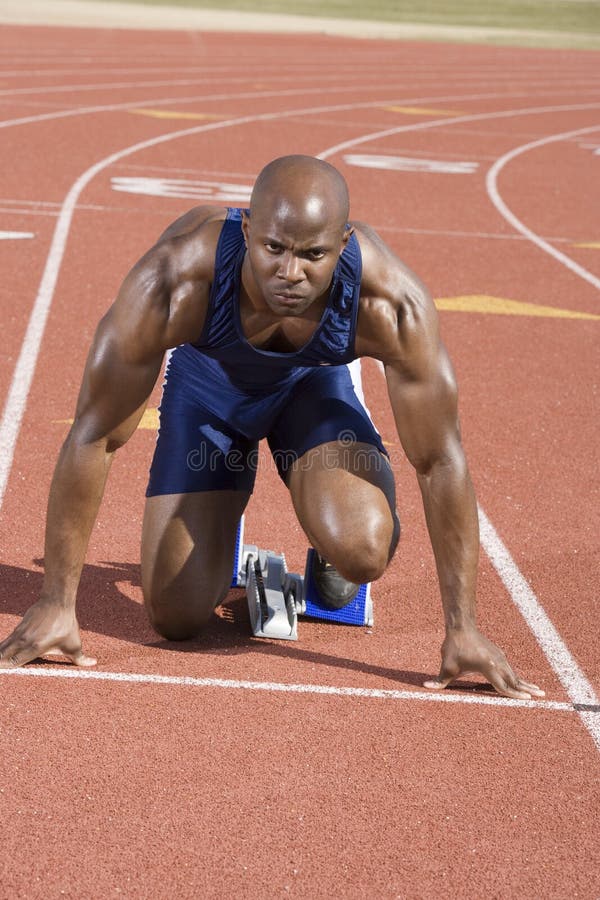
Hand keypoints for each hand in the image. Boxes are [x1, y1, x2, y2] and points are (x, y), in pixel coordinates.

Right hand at [0, 599, 95, 668]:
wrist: (58, 601)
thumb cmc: (66, 623)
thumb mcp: (74, 643)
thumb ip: (80, 658)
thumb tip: (93, 664)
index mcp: (35, 648)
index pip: (15, 663)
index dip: (7, 669)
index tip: (3, 674)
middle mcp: (24, 641)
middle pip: (4, 656)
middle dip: (1, 664)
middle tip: (1, 669)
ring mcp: (20, 633)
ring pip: (3, 647)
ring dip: (0, 655)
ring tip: (0, 662)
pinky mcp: (19, 626)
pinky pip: (7, 639)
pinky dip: (3, 647)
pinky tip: (2, 652)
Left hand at [423, 624, 544, 699]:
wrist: (461, 626)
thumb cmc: (454, 647)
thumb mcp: (446, 666)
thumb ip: (439, 681)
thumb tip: (425, 688)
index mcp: (488, 667)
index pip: (503, 686)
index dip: (515, 695)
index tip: (527, 701)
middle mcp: (498, 662)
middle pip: (515, 680)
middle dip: (528, 689)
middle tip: (542, 696)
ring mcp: (499, 657)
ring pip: (514, 674)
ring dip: (525, 683)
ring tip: (537, 691)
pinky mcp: (498, 653)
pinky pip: (510, 668)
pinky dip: (517, 676)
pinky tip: (521, 681)